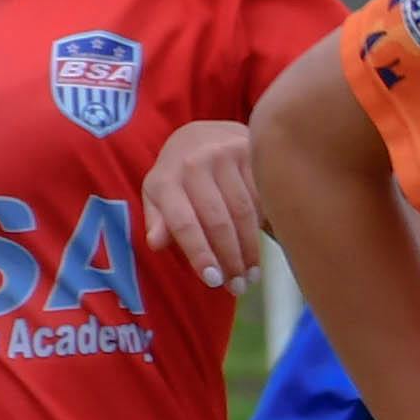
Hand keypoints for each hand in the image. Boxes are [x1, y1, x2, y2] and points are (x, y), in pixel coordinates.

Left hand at [141, 119, 264, 288]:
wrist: (204, 132)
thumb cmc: (177, 174)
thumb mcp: (159, 194)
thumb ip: (158, 219)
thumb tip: (156, 243)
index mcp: (165, 178)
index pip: (184, 222)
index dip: (200, 254)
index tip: (214, 281)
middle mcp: (194, 162)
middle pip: (218, 221)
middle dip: (230, 258)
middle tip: (238, 286)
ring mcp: (224, 154)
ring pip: (245, 212)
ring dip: (250, 249)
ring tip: (252, 275)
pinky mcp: (250, 150)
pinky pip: (261, 196)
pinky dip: (263, 225)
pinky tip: (261, 246)